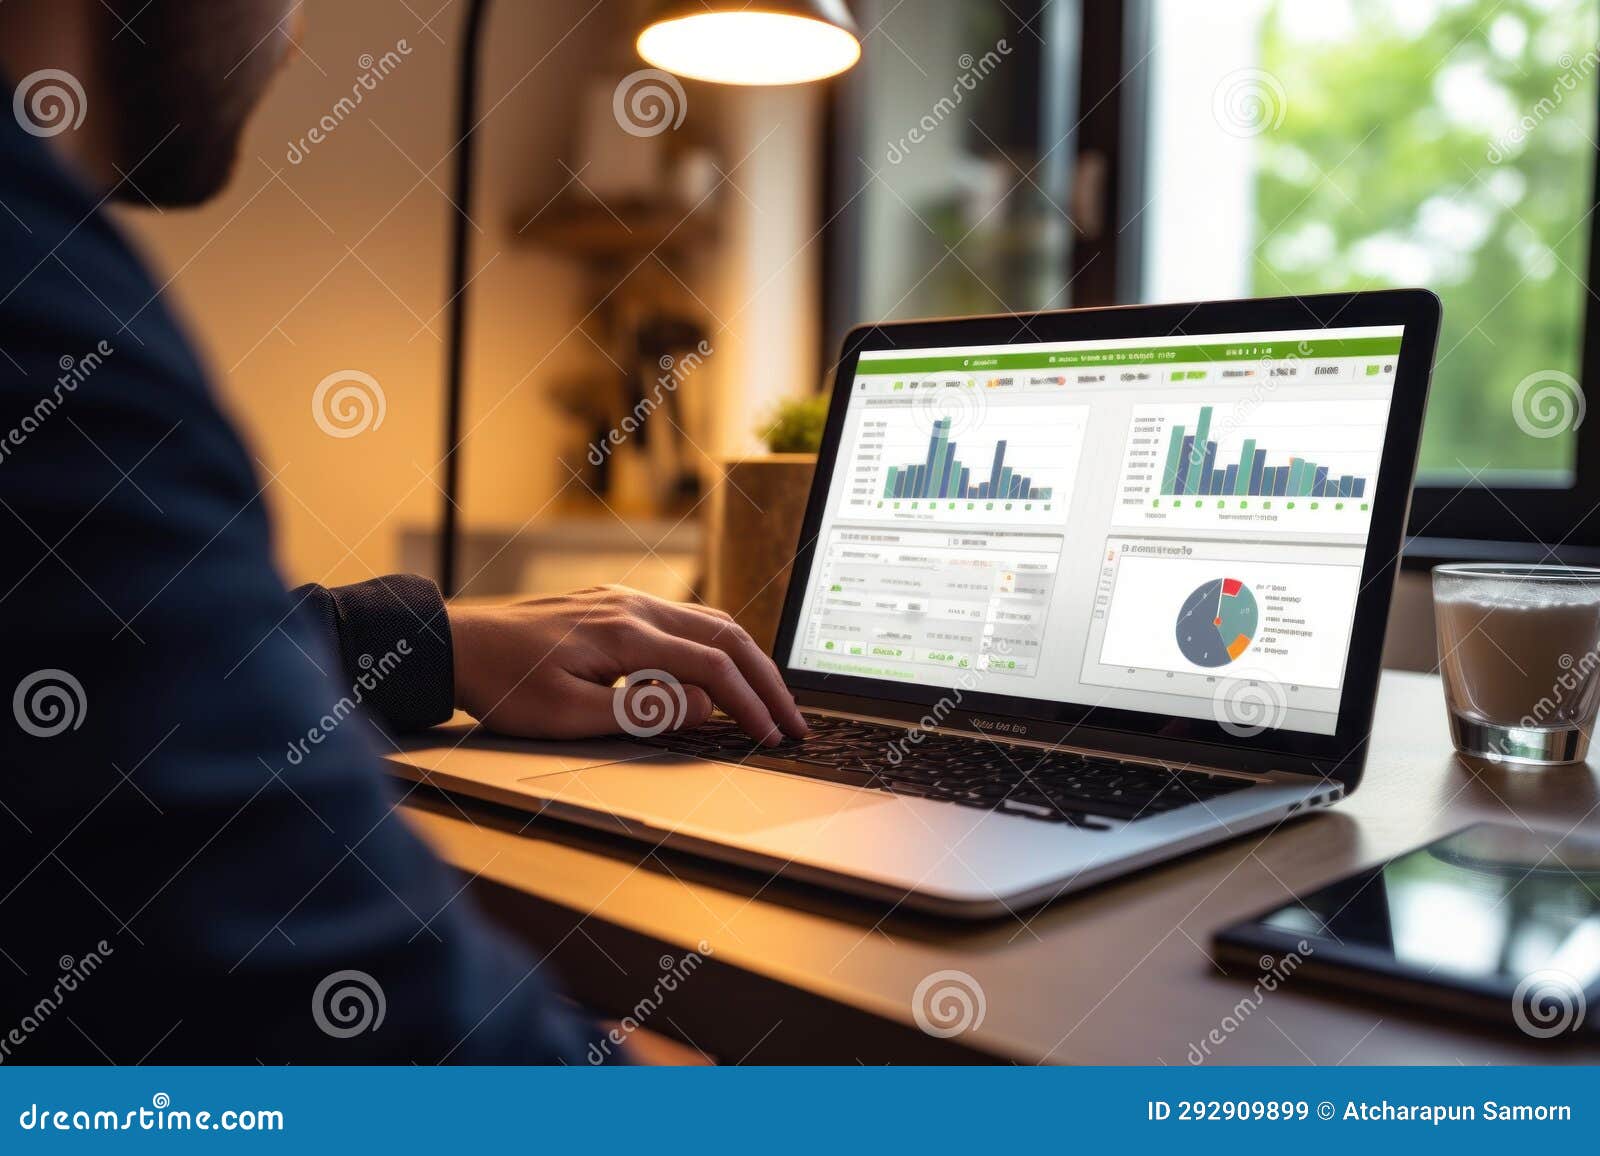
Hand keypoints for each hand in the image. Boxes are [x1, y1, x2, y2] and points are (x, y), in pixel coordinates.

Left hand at [446, 585, 808, 744]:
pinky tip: (720, 675)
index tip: (772, 737)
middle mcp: (634, 608)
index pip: (712, 667)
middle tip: (793, 720)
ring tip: (769, 701)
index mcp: (626, 635)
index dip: (749, 704)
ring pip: (710, 622)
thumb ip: (644, 712)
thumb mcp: (570, 716)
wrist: (455, 644)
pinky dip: (716, 648)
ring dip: (746, 661)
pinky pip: (684, 622)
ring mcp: (626, 602)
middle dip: (766, 680)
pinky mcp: (615, 607)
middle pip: (726, 635)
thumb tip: (707, 706)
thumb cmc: (503, 686)